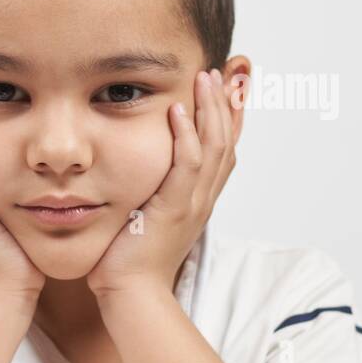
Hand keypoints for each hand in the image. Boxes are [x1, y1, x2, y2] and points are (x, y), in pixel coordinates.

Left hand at [86, 68, 236, 300]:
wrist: (131, 293)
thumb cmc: (129, 259)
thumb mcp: (145, 215)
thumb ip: (151, 189)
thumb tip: (141, 169)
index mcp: (199, 198)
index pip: (224, 148)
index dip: (232, 116)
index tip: (232, 83)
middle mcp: (202, 198)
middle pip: (227, 141)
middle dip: (230, 102)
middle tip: (229, 69)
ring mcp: (192, 203)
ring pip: (213, 147)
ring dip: (211, 109)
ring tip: (206, 77)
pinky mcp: (173, 209)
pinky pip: (186, 166)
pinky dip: (185, 136)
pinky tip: (179, 111)